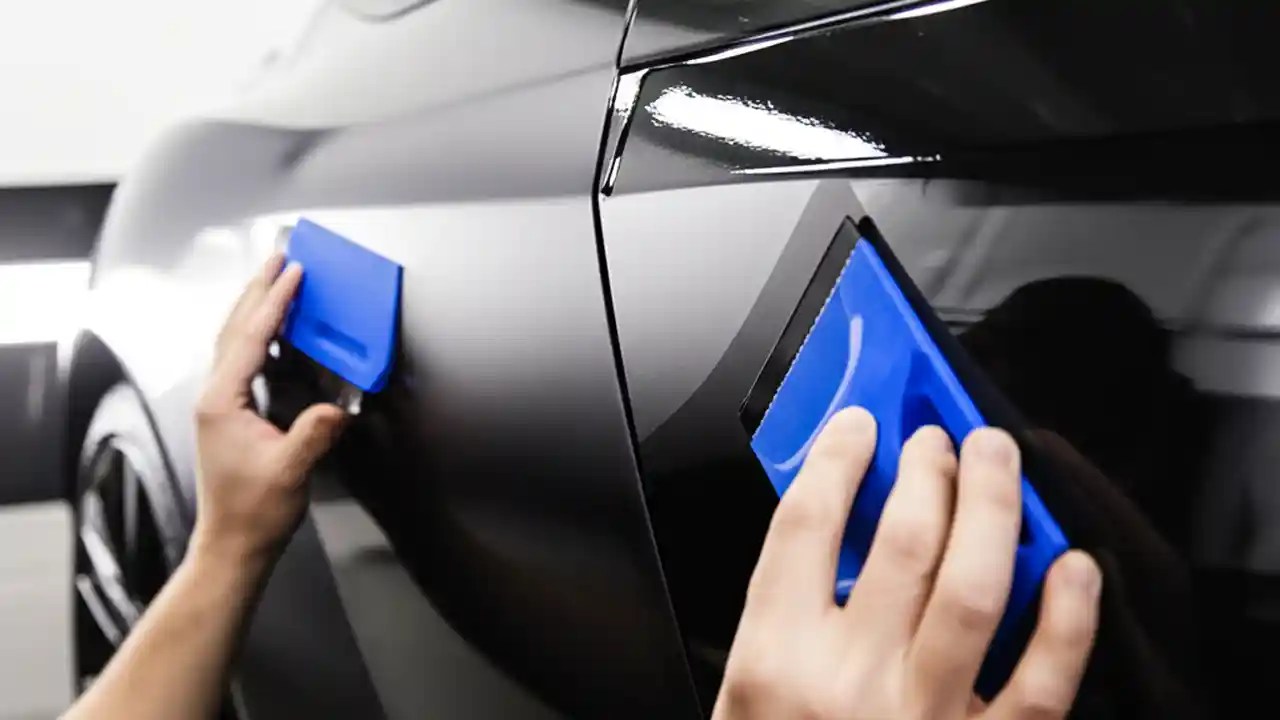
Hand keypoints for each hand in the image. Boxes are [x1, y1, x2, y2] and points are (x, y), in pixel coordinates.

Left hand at [191, 253, 346, 564]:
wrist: (233, 543)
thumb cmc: (255, 511)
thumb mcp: (291, 472)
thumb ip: (312, 435)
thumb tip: (337, 408)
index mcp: (223, 402)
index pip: (251, 338)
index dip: (275, 302)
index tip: (294, 273)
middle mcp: (215, 396)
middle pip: (235, 327)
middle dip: (258, 289)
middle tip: (280, 256)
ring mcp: (219, 404)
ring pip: (234, 339)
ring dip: (255, 305)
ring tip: (276, 279)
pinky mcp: (228, 413)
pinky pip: (241, 358)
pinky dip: (257, 332)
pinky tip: (272, 329)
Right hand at [714, 408, 1100, 719]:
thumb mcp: (750, 684)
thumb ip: (786, 604)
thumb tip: (842, 515)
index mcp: (776, 658)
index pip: (806, 524)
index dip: (836, 455)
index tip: (858, 426)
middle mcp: (849, 683)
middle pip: (900, 540)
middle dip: (927, 468)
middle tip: (938, 439)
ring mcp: (923, 718)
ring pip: (975, 587)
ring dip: (993, 506)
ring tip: (996, 459)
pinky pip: (1042, 682)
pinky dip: (1068, 619)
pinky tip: (1072, 566)